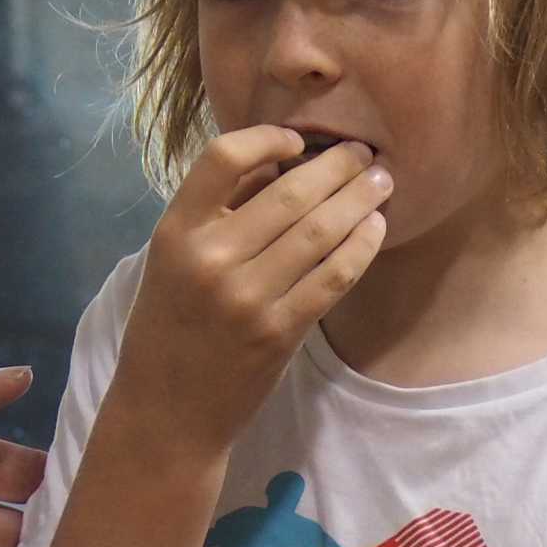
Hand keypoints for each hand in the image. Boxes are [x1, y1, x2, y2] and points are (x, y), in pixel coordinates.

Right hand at [111, 125, 390, 457]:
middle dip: (336, 165)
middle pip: (288, 192)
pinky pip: (333, 276)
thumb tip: (282, 165)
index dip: (267, 137)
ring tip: (379, 183)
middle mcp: (210, 257)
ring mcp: (248, 297)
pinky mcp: (281, 330)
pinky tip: (375, 228)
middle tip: (364, 153)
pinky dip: (361, 246)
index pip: (222, 158)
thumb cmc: (169, 324)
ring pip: (319, 231)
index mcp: (175, 230)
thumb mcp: (173, 259)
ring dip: (358, 200)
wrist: (167, 409)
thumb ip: (220, 212)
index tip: (295, 139)